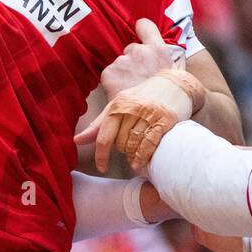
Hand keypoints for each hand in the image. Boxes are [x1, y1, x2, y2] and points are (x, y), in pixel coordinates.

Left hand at [74, 68, 205, 172]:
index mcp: (118, 105)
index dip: (100, 155)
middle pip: (120, 142)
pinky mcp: (164, 120)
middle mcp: (132, 109)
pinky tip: (141, 163)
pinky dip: (143, 156)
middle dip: (122, 151)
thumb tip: (76, 140)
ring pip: (134, 144)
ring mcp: (149, 114)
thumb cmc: (142, 97)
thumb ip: (99, 124)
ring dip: (132, 156)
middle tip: (127, 152)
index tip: (101, 167)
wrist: (175, 84)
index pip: (103, 135)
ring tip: (135, 160)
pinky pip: (150, 143)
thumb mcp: (118, 106)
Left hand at [100, 18, 181, 99]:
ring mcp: (123, 62)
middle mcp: (139, 51)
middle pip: (130, 50)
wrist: (156, 119)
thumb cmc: (170, 99)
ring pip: (119, 64)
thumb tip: (162, 51)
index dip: (142, 30)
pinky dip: (113, 84)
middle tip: (141, 80)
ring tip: (134, 91)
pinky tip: (124, 94)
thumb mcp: (176, 75)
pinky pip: (109, 75)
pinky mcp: (109, 73)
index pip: (145, 25)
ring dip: (123, 75)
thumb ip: (167, 59)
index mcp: (158, 50)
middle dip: (133, 62)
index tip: (140, 33)